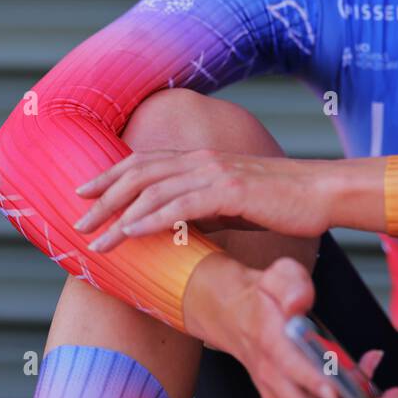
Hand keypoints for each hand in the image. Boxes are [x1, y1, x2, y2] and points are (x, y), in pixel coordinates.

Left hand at [72, 148, 330, 252]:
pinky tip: (133, 232)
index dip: (108, 175)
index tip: (80, 192)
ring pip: (155, 189)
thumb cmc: (280, 201)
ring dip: (120, 215)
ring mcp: (216, 172)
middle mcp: (203, 159)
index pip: (143, 161)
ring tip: (97, 238)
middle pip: (139, 172)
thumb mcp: (231, 203)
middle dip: (103, 197)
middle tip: (76, 221)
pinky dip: (153, 217)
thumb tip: (170, 223)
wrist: (320, 193)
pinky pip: (183, 204)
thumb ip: (200, 208)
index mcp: (202, 158)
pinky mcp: (232, 191)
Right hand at [190, 253, 397, 397]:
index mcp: (271, 341)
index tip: (336, 389)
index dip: (315, 380)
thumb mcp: (277, 274)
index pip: (291, 367)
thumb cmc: (261, 297)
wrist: (233, 314)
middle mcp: (273, 373)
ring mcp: (278, 390)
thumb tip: (299, 302)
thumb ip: (291, 283)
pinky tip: (368, 390)